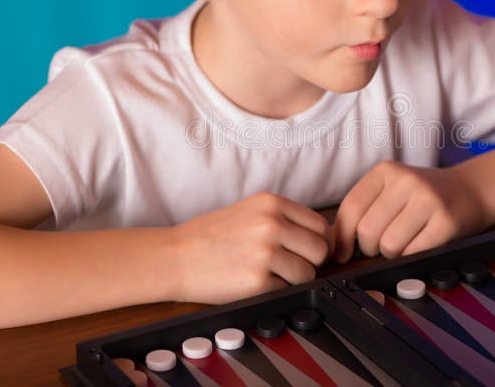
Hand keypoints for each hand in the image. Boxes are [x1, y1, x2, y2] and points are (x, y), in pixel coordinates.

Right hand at [171, 192, 329, 303]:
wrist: (174, 257)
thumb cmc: (209, 236)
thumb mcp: (250, 211)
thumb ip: (283, 219)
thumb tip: (321, 237)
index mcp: (271, 203)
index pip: (320, 225)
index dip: (316, 242)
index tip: (305, 251)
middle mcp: (271, 224)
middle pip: (320, 250)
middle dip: (310, 262)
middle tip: (290, 266)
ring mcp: (265, 253)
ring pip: (307, 273)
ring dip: (293, 280)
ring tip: (269, 275)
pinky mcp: (257, 282)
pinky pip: (287, 291)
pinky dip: (275, 292)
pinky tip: (255, 283)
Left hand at [331, 161, 483, 262]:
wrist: (471, 190)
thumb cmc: (424, 195)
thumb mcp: (391, 189)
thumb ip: (364, 208)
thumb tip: (334, 241)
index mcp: (385, 171)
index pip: (351, 208)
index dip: (341, 237)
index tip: (341, 253)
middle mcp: (406, 181)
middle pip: (367, 231)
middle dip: (370, 248)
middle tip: (382, 245)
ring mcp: (427, 199)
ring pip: (389, 245)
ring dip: (391, 253)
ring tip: (404, 241)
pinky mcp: (446, 221)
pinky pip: (413, 252)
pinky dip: (411, 255)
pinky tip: (419, 243)